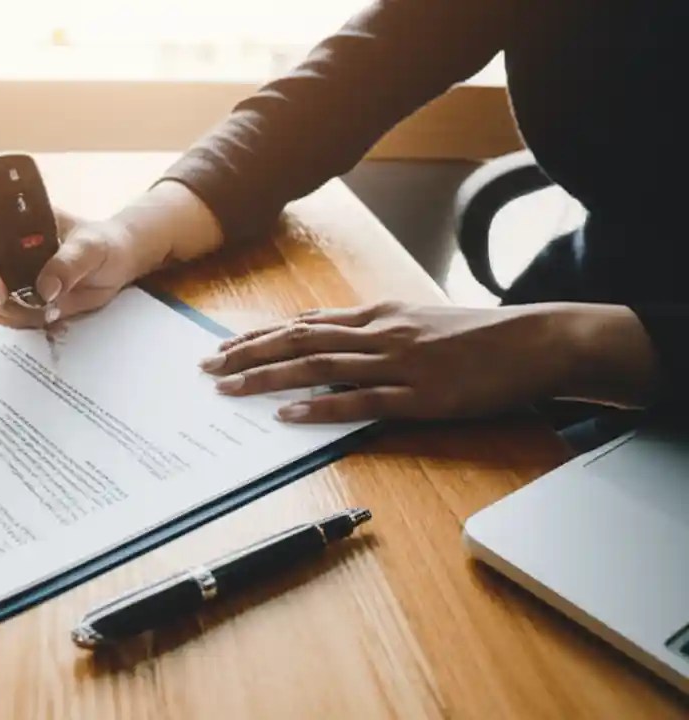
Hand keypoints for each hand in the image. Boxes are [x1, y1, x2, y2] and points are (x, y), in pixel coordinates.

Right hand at [0, 209, 147, 327]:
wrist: (115, 264)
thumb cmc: (101, 244)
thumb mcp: (91, 247)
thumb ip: (69, 264)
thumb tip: (44, 291)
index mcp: (11, 222)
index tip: (0, 291)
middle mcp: (1, 248)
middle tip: (33, 309)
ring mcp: (6, 276)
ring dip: (11, 314)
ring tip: (50, 312)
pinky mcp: (16, 300)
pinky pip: (2, 318)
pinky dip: (20, 324)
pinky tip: (49, 320)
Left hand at [198, 301, 660, 422]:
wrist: (535, 341)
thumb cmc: (477, 335)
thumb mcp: (417, 318)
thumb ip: (369, 326)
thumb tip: (321, 329)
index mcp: (378, 316)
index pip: (304, 325)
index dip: (260, 337)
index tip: (223, 347)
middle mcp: (379, 334)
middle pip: (298, 342)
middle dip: (248, 354)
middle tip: (208, 367)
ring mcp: (398, 364)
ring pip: (317, 368)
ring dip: (269, 378)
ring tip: (229, 388)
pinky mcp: (419, 395)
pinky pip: (358, 401)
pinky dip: (318, 407)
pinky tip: (286, 415)